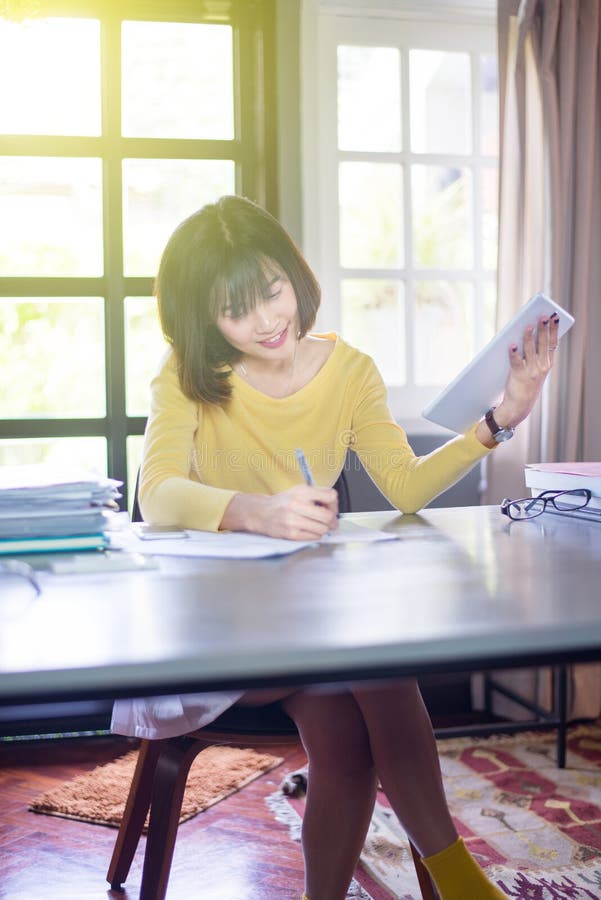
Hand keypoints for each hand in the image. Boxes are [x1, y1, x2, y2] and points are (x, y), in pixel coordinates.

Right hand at [221, 484, 338, 540]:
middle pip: (328, 516)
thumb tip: (334, 506)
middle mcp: (297, 505)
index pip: (330, 497)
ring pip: (322, 528)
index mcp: (301, 491)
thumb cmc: (282, 503)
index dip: (335, 504)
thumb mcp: (298, 491)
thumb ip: (316, 495)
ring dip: (325, 529)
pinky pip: (313, 536)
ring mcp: (293, 520)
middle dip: (333, 521)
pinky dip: (316, 535)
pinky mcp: (291, 533)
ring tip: (320, 526)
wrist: (261, 513)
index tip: (332, 508)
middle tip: (332, 522)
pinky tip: (311, 530)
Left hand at [476, 313, 559, 446]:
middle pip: (543, 344)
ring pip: (530, 349)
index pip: (553, 344)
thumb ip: (536, 355)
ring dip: (529, 337)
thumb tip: (531, 332)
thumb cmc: (526, 385)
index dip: (554, 330)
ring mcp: (531, 371)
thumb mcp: (536, 370)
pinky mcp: (518, 375)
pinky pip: (516, 361)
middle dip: (543, 329)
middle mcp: (542, 367)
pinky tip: (512, 345)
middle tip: (542, 316)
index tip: (554, 318)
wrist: (518, 406)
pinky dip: (514, 353)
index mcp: (547, 365)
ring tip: (527, 326)